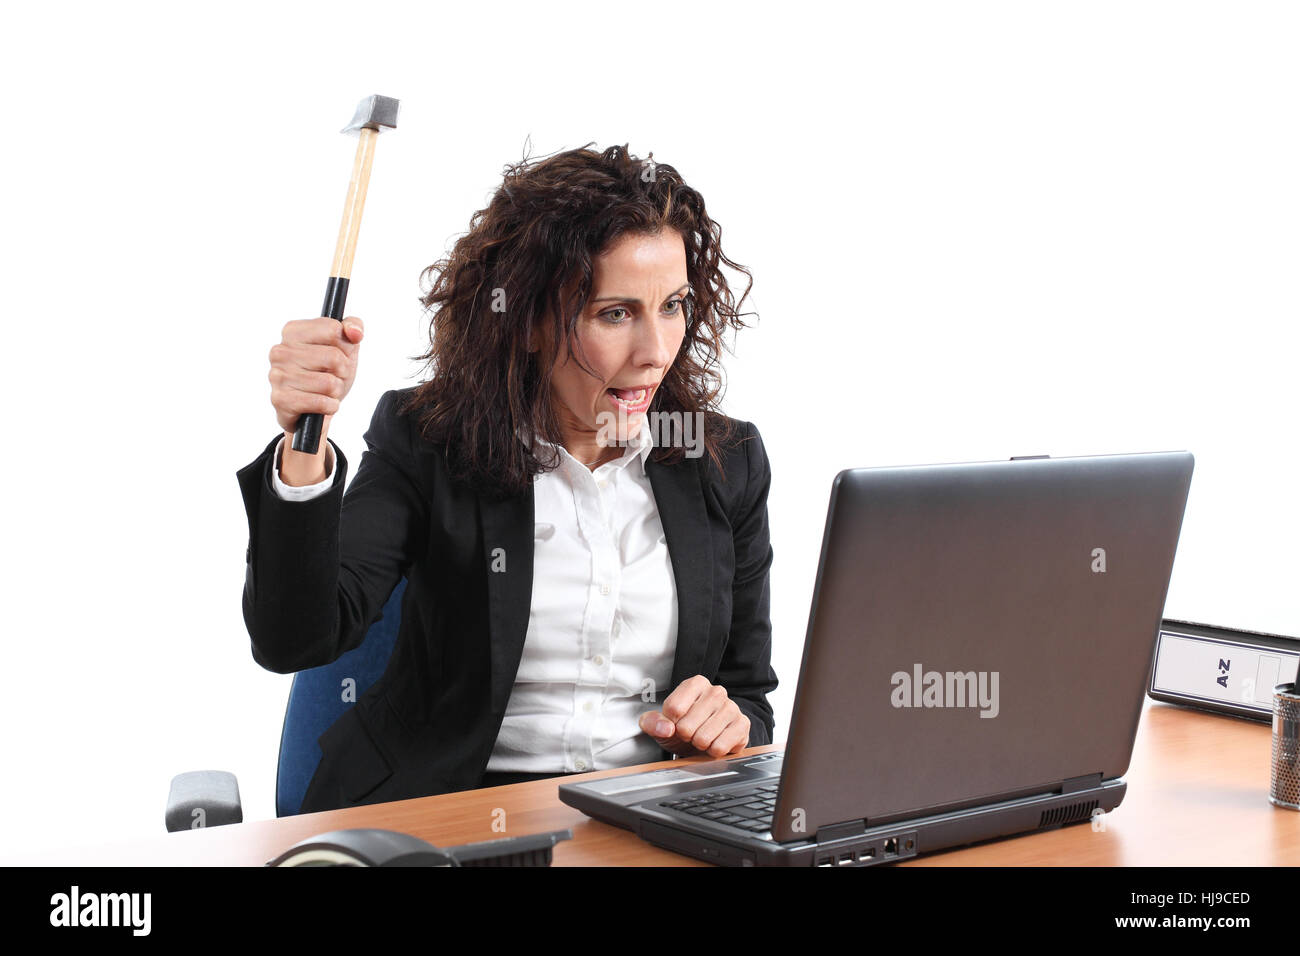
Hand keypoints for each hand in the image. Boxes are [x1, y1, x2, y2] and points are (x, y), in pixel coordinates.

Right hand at [268, 315, 364, 435]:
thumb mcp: (344, 346)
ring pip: (329, 382)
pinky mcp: (280, 400)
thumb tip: (355, 332)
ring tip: (326, 390)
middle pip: (333, 357)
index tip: (339, 354)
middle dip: (342, 371)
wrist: (315, 408)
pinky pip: (321, 402)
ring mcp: (277, 376)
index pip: (333, 329)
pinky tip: (322, 404)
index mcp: (293, 331)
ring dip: (336, 391)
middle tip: (334, 376)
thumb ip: (352, 327)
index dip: (345, 346)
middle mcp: (280, 351)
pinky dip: (330, 406)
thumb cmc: (328, 372)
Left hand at [638, 675, 750, 758]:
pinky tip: (715, 743)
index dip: (670, 723)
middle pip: (687, 725)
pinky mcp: (742, 725)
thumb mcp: (661, 724)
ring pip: (703, 738)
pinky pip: (720, 747)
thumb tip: (665, 728)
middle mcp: (716, 691)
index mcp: (696, 684)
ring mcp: (732, 708)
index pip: (673, 708)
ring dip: (699, 745)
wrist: (706, 742)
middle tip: (691, 733)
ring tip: (703, 737)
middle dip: (685, 736)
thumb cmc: (683, 728)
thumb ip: (652, 723)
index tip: (676, 722)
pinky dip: (713, 752)